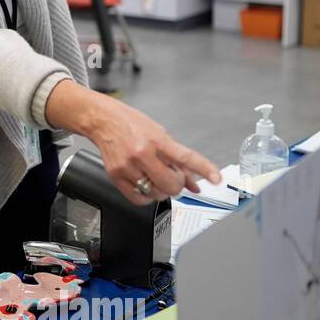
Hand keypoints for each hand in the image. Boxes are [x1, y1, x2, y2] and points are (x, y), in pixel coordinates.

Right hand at [82, 94, 220, 205]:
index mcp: (156, 140)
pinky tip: (145, 185)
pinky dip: (147, 197)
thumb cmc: (131, 124)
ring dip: (161, 190)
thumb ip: (177, 159)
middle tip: (172, 178)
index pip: (186, 157)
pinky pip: (138, 199)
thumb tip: (195, 183)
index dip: (204, 168)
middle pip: (171, 184)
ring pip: (156, 194)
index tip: (216, 178)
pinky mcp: (116, 176)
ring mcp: (128, 166)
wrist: (103, 121)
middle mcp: (142, 153)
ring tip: (155, 178)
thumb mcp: (160, 134)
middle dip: (176, 185)